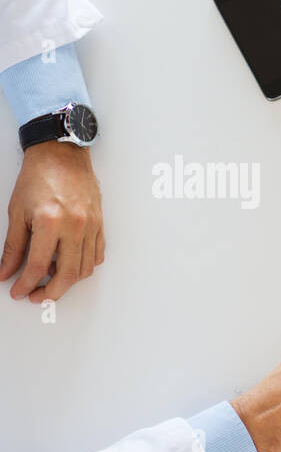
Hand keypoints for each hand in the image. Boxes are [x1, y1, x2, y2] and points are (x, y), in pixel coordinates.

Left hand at [0, 141, 103, 302]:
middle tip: (36, 296)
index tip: (18, 291)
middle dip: (50, 292)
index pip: (37, 266)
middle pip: (67, 274)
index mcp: (50, 222)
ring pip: (85, 269)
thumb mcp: (17, 212)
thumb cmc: (40, 176)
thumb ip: (13, 246)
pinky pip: (97, 255)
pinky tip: (71, 265)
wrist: (62, 154)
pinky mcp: (99, 224)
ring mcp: (90, 226)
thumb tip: (6, 270)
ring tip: (52, 283)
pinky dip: (85, 266)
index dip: (25, 284)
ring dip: (68, 282)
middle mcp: (74, 226)